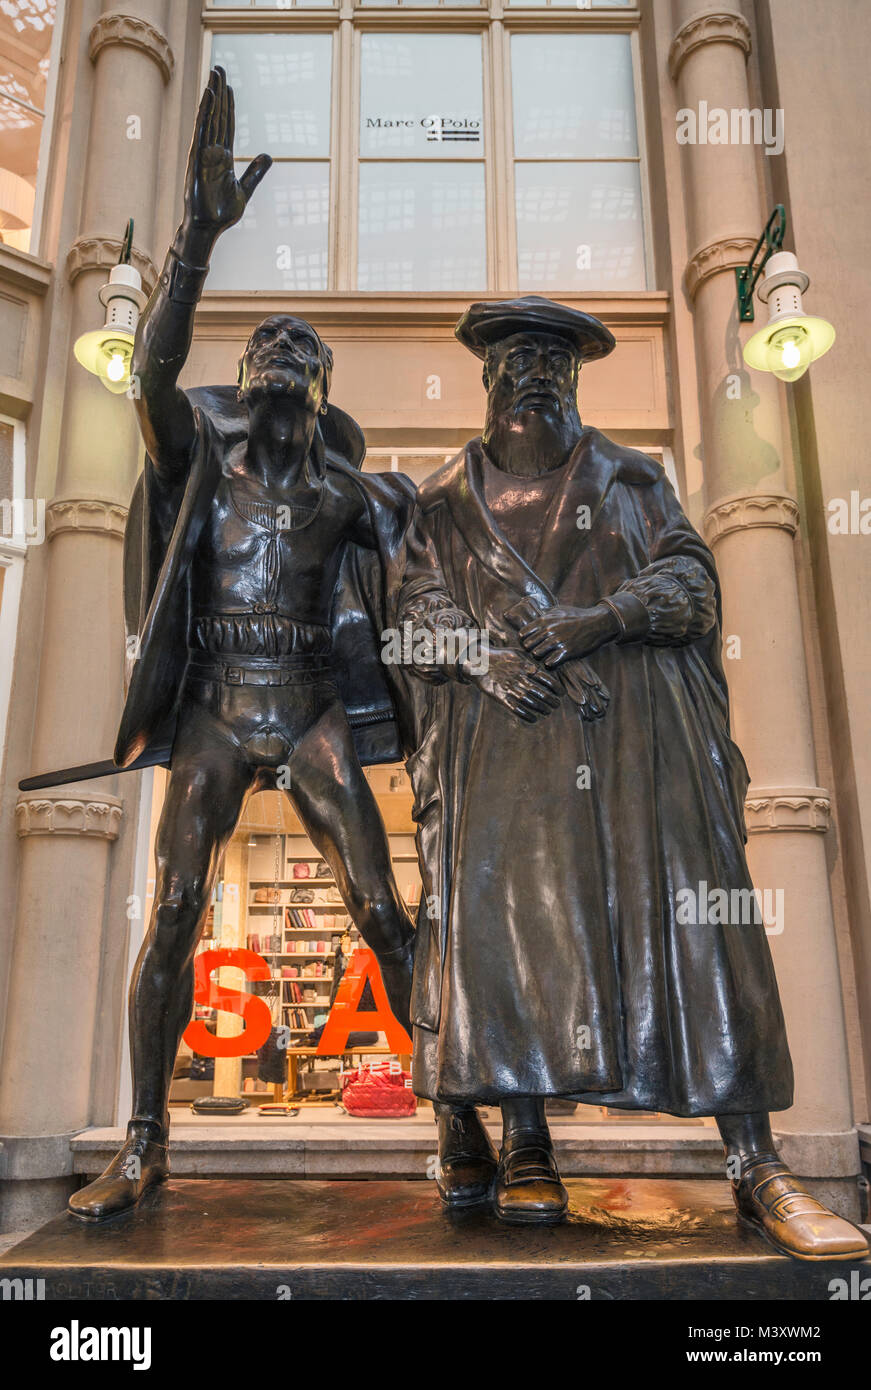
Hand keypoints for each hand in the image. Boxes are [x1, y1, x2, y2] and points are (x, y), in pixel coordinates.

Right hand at [181, 66, 270, 251]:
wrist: (209, 228)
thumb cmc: (222, 212)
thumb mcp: (245, 189)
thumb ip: (255, 172)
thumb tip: (268, 156)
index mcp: (223, 157)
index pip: (227, 124)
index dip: (228, 104)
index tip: (229, 85)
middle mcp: (212, 151)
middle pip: (218, 115)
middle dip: (219, 91)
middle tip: (220, 67)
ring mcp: (204, 153)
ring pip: (209, 117)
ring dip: (212, 95)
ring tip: (215, 73)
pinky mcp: (197, 159)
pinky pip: (202, 130)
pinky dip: (205, 112)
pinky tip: (208, 95)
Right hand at [466, 647, 561, 723]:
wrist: (480, 662)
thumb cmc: (502, 657)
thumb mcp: (519, 654)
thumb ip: (532, 662)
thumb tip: (546, 670)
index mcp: (526, 667)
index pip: (547, 679)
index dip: (556, 688)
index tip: (561, 693)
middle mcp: (520, 678)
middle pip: (541, 692)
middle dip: (551, 700)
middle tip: (557, 704)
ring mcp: (510, 688)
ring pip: (530, 702)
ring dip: (541, 708)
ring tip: (548, 711)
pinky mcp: (501, 697)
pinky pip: (516, 709)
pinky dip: (526, 715)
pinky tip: (534, 719)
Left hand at [514, 602, 618, 667]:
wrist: (597, 624)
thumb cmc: (577, 616)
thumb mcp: (558, 610)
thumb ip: (544, 614)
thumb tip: (531, 612)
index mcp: (545, 620)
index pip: (523, 634)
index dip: (525, 640)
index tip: (532, 643)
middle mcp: (549, 630)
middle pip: (528, 646)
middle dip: (532, 649)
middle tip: (540, 651)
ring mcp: (558, 641)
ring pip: (537, 655)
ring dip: (541, 657)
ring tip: (547, 656)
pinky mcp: (567, 651)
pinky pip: (549, 663)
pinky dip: (550, 664)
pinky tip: (555, 660)